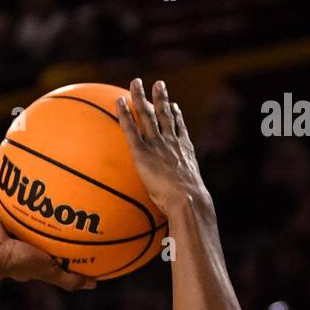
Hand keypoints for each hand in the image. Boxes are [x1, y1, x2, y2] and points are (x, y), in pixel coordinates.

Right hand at [0, 179, 95, 291]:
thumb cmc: (19, 264)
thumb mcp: (51, 271)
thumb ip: (71, 279)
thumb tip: (95, 285)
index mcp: (29, 247)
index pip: (46, 235)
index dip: (56, 227)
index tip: (71, 217)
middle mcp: (16, 234)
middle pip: (31, 217)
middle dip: (41, 206)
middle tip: (55, 190)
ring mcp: (1, 223)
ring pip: (13, 205)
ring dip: (21, 192)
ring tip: (32, 175)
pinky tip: (6, 166)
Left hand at [115, 78, 211, 219]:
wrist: (187, 201)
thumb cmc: (191, 208)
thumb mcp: (189, 203)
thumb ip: (183, 204)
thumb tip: (182, 226)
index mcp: (185, 152)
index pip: (180, 130)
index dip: (177, 117)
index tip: (175, 107)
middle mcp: (173, 143)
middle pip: (165, 115)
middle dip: (161, 98)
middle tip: (158, 84)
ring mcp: (158, 145)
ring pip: (148, 114)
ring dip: (142, 97)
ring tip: (136, 83)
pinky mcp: (143, 152)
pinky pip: (131, 129)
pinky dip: (125, 114)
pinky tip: (118, 102)